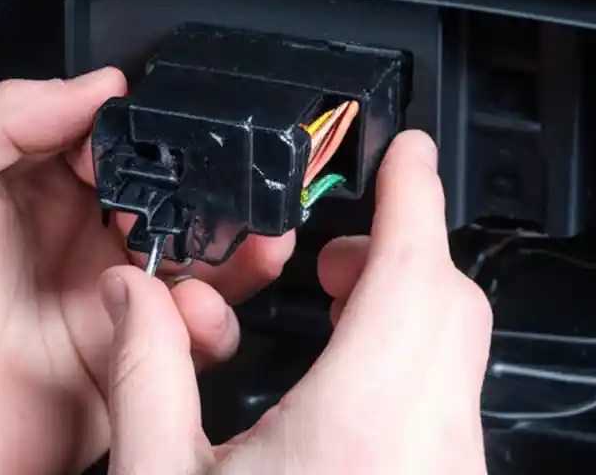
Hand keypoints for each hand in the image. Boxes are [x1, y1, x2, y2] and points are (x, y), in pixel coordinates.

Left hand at [0, 70, 294, 472]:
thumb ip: (0, 113)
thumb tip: (95, 84)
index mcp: (33, 182)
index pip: (116, 135)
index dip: (149, 133)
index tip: (164, 144)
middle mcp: (79, 237)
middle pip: (173, 193)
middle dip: (214, 186)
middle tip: (229, 189)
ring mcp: (112, 301)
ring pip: (200, 260)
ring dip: (235, 247)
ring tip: (249, 243)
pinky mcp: (133, 359)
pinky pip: (196, 334)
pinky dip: (217, 320)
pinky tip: (198, 312)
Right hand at [99, 131, 492, 474]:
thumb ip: (146, 376)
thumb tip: (134, 295)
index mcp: (363, 422)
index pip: (414, 268)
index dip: (414, 193)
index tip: (408, 153)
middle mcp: (430, 446)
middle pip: (450, 302)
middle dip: (403, 250)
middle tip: (340, 248)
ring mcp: (453, 472)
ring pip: (461, 354)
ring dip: (410, 309)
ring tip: (341, 309)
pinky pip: (454, 403)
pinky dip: (416, 365)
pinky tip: (357, 384)